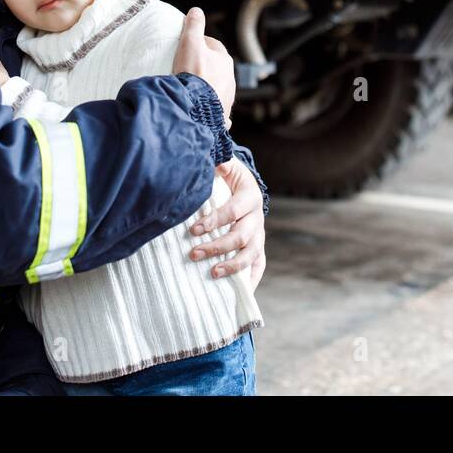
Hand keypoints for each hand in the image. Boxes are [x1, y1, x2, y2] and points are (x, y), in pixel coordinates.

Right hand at [172, 7, 233, 127]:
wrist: (194, 109)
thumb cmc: (193, 75)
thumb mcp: (190, 43)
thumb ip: (193, 26)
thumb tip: (196, 11)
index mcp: (224, 60)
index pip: (213, 46)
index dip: (199, 44)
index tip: (188, 46)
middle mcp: (230, 79)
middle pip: (215, 68)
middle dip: (204, 66)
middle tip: (186, 68)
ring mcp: (226, 97)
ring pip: (216, 88)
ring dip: (206, 87)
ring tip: (189, 89)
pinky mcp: (221, 115)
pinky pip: (215, 108)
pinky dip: (209, 108)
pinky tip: (200, 110)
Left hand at [187, 158, 264, 290]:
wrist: (243, 183)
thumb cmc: (227, 175)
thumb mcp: (223, 165)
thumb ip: (216, 164)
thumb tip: (204, 160)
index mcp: (250, 195)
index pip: (233, 211)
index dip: (214, 221)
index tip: (194, 230)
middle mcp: (257, 216)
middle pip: (240, 236)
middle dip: (217, 246)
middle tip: (193, 254)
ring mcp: (259, 233)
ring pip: (251, 253)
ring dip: (232, 265)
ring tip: (213, 273)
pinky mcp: (258, 245)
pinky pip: (259, 265)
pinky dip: (252, 279)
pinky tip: (241, 293)